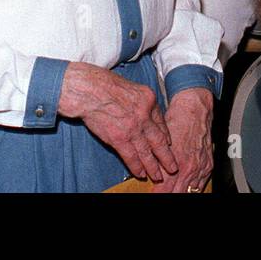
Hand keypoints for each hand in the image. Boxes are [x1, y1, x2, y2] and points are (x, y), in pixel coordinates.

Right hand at [59, 62, 177, 182]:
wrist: (88, 90)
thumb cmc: (104, 84)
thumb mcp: (130, 86)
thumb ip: (139, 100)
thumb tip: (142, 112)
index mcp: (149, 99)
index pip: (161, 122)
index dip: (165, 135)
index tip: (167, 143)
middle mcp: (144, 115)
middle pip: (159, 140)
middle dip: (166, 156)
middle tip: (172, 167)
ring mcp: (133, 128)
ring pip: (147, 152)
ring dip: (153, 166)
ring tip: (158, 176)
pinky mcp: (119, 138)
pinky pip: (131, 157)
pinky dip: (136, 167)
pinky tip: (141, 173)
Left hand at [152, 89, 213, 192]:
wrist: (195, 108)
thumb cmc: (179, 119)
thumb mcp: (162, 141)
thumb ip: (157, 160)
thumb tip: (150, 172)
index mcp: (178, 163)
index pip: (166, 188)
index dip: (158, 192)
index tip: (152, 193)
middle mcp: (191, 168)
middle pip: (178, 192)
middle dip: (169, 192)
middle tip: (160, 192)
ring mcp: (201, 167)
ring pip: (191, 190)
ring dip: (181, 191)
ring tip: (173, 190)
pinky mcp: (208, 164)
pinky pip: (202, 183)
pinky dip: (193, 187)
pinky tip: (188, 187)